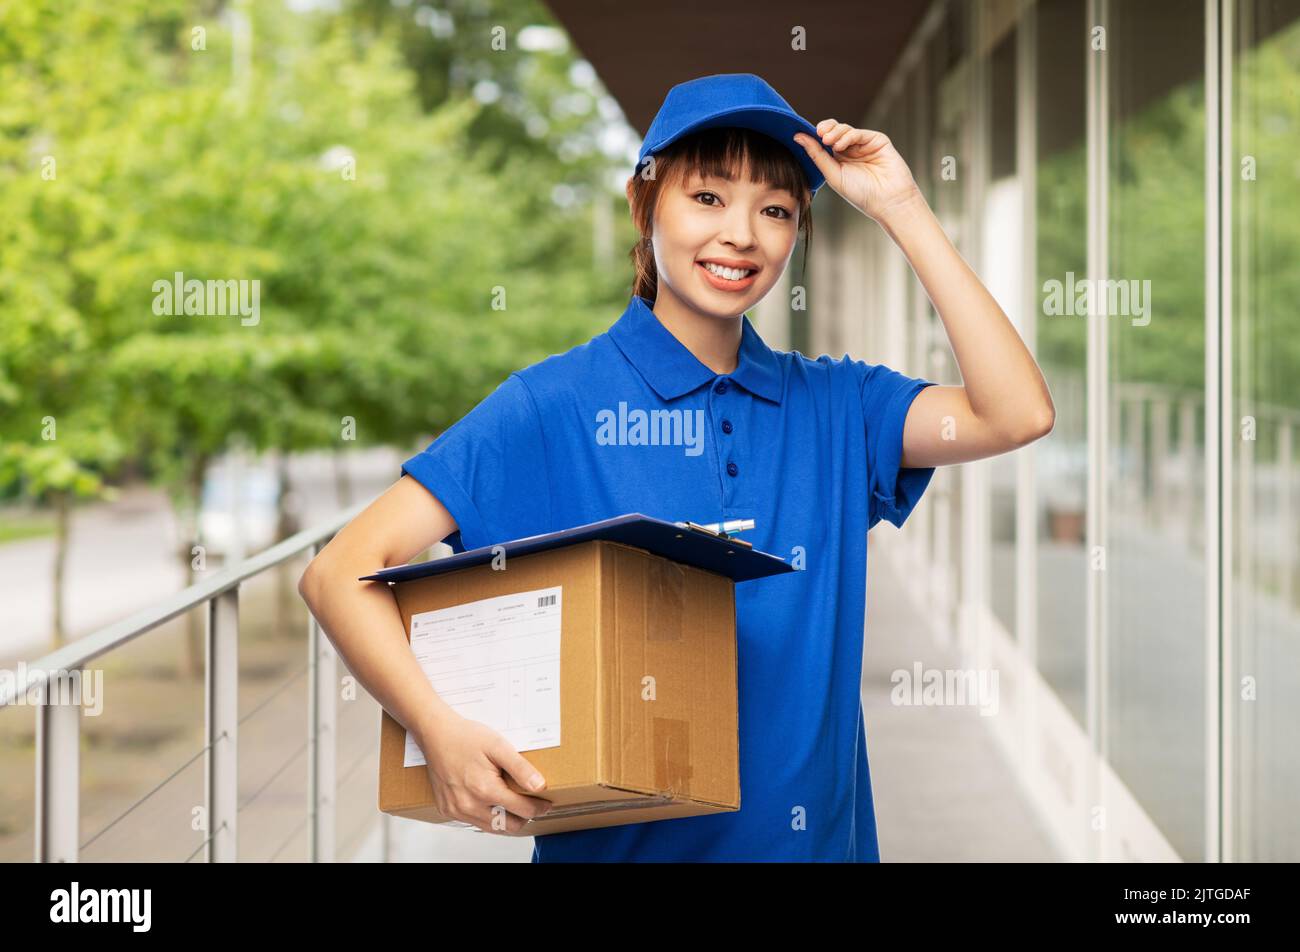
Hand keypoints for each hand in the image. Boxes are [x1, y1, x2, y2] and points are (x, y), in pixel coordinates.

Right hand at [419, 712, 551, 834]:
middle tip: (531, 804)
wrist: (436, 734)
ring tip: (513, 803)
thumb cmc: (466, 737)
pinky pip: (473, 821)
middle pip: (508, 825)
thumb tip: (539, 786)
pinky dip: (486, 816)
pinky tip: (490, 801)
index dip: (538, 808)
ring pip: (490, 827)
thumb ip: (521, 768)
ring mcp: (456, 810)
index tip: (546, 803)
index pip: (522, 810)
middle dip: (523, 817)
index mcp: (485, 790)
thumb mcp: (499, 746)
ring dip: (505, 819)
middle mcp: (469, 805)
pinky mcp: (447, 809)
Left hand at [793, 120, 924, 221]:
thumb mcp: (833, 174)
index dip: (814, 136)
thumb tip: (797, 137)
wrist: (888, 200)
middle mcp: (851, 151)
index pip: (823, 142)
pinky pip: (859, 133)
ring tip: (829, 141)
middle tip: (820, 134)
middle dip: (824, 129)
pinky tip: (840, 146)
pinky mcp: (877, 140)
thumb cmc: (860, 193)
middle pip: (833, 131)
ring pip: (845, 130)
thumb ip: (817, 155)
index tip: (802, 134)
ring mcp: (864, 145)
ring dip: (835, 133)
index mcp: (838, 160)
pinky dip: (848, 136)